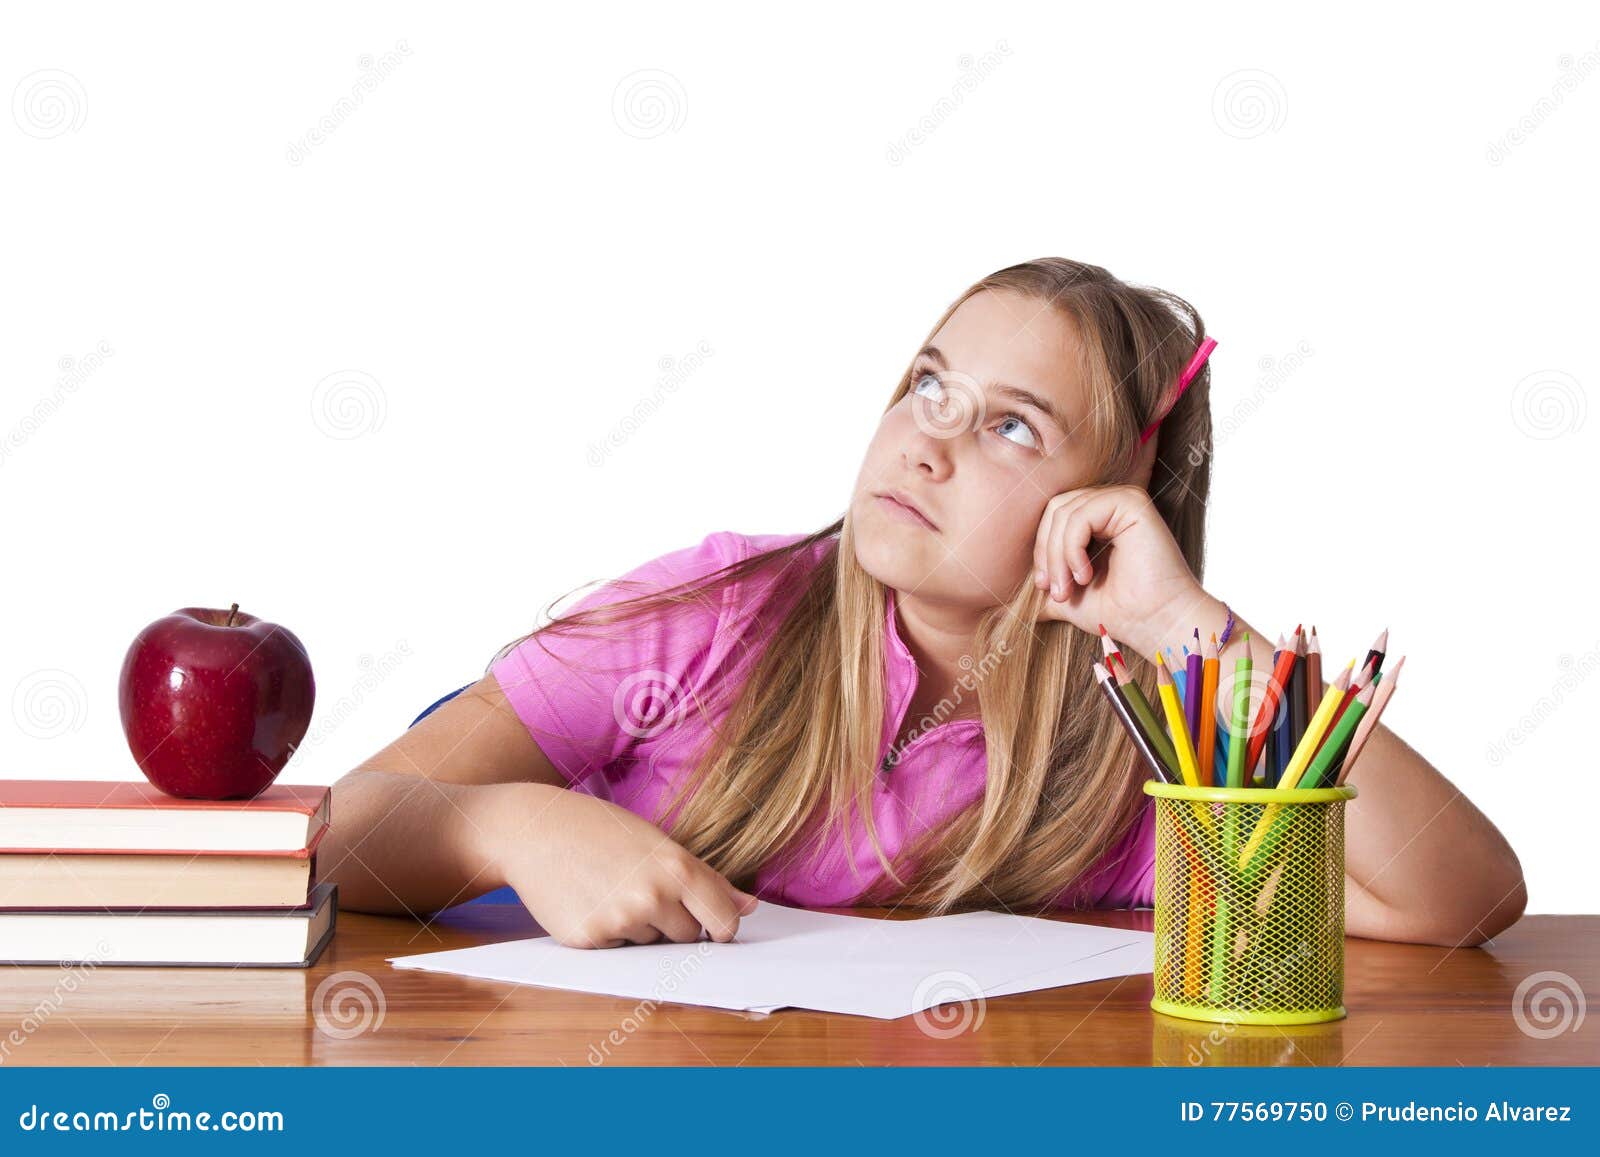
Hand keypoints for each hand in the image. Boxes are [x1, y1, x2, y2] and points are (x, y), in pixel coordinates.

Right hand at [493, 786, 757, 948]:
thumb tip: (750, 908)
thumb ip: (707, 879)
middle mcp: (652, 896)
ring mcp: (621, 920)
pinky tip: (590, 902)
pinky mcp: (590, 939)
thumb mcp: (659, 843)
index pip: (723, 923)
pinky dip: (610, 934)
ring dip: (640, 927)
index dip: (719, 926)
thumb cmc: (602, 831)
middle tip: (640, 888)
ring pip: (652, 944)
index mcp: (677, 868)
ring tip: (611, 889)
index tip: (709, 921)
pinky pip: (619, 950)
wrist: (534, 830)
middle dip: (673, 921)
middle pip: (688, 937)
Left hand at [1031, 484, 1204, 654]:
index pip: (1052, 516)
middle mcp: (1112, 503)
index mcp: (1099, 519)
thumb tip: (997, 603)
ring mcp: (1123, 499)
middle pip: (1054, 510)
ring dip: (1057, 556)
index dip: (1041, 551)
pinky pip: (1081, 515)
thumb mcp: (1066, 596)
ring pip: (1063, 512)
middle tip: (1055, 591)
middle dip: (1046, 553)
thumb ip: (1042, 585)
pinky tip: (1085, 575)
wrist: (1155, 625)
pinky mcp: (1132, 502)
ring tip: (1068, 589)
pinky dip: (1072, 548)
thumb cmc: (1119, 612)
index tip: (1044, 588)